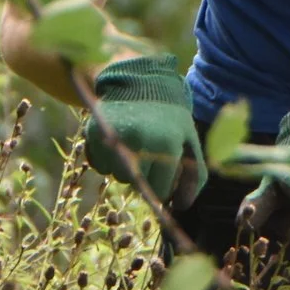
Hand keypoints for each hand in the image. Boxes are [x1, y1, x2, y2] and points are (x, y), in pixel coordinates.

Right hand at [80, 56, 206, 208]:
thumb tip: (181, 206)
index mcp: (166, 144)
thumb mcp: (189, 141)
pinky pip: (100, 166)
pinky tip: (118, 141)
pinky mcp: (95, 133)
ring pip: (117, 177)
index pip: (160, 191)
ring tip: (135, 145)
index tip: (164, 173)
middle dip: (144, 177)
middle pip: (137, 185)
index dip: (163, 187)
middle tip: (149, 154)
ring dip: (125, 169)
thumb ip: (194, 176)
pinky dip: (108, 161)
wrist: (139, 82)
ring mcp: (114, 137)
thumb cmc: (170, 117)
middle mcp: (139, 141)